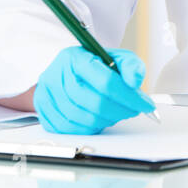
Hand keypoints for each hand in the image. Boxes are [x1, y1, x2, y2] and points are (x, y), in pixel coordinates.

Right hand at [34, 46, 155, 134]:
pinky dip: (89, 128)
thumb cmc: (94, 65)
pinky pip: (69, 129)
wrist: (67, 70)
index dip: (128, 97)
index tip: (145, 104)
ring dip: (107, 120)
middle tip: (134, 110)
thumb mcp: (116, 58)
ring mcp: (45, 94)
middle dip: (120, 111)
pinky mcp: (42, 111)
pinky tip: (100, 119)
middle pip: (94, 103)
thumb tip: (135, 82)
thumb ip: (131, 66)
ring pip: (82, 118)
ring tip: (117, 113)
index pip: (105, 81)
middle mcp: (56, 75)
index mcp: (75, 58)